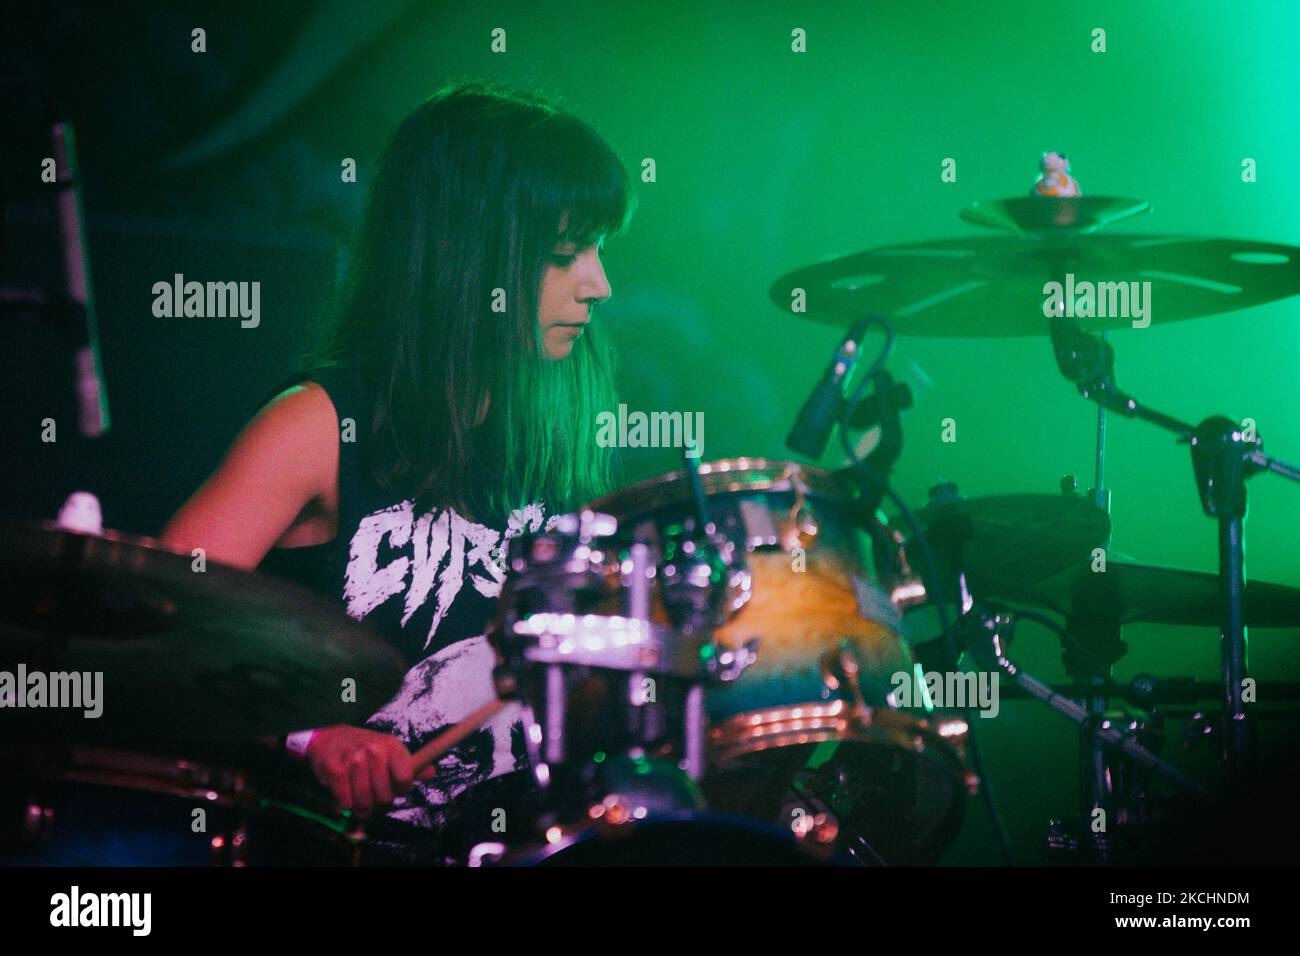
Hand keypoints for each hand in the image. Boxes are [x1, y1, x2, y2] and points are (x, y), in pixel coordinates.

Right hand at [305, 726, 435, 818]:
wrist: (329, 737)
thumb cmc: (363, 748)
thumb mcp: (389, 750)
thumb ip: (411, 765)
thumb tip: (431, 772)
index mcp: (391, 745)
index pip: (406, 778)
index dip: (402, 790)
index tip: (396, 790)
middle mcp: (373, 750)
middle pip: (385, 796)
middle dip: (381, 805)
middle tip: (376, 802)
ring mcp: (353, 759)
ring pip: (365, 802)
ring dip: (363, 809)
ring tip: (362, 804)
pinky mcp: (334, 770)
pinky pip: (346, 802)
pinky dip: (346, 805)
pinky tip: (346, 797)